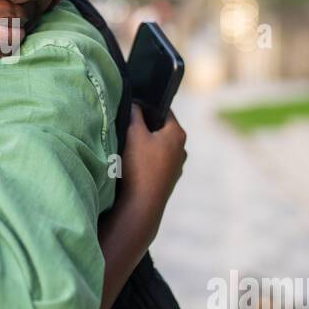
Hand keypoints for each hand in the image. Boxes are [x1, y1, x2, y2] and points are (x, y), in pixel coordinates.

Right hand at [117, 104, 187, 245]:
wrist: (142, 204)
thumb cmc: (139, 165)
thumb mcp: (133, 133)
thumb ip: (134, 113)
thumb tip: (135, 103)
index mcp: (177, 134)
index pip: (164, 111)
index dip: (147, 107)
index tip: (132, 109)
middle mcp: (182, 149)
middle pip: (160, 130)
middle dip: (144, 128)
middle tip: (126, 129)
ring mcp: (176, 167)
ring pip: (157, 148)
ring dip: (144, 147)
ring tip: (127, 150)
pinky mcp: (168, 181)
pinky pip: (156, 164)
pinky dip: (145, 162)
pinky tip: (132, 167)